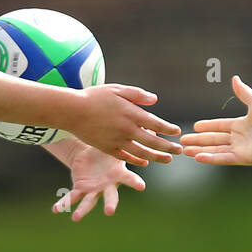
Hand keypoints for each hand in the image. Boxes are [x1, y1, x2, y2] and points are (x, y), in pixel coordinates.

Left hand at [52, 142, 145, 220]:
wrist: (92, 154)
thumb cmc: (110, 149)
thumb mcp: (121, 143)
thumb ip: (134, 138)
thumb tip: (153, 128)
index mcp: (119, 175)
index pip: (130, 179)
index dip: (135, 183)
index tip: (142, 186)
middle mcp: (108, 186)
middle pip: (110, 196)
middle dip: (110, 204)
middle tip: (109, 211)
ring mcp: (94, 189)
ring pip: (89, 201)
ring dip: (83, 210)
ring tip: (75, 218)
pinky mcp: (81, 189)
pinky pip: (72, 197)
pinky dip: (64, 203)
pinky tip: (55, 209)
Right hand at [66, 85, 181, 165]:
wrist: (71, 110)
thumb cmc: (95, 97)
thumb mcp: (117, 89)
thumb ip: (137, 95)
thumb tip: (155, 100)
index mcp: (131, 113)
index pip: (156, 123)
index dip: (168, 129)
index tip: (177, 132)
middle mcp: (126, 129)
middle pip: (153, 142)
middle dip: (168, 147)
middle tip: (180, 150)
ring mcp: (117, 141)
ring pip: (142, 153)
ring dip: (157, 157)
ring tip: (168, 159)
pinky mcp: (107, 148)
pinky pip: (126, 157)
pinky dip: (137, 160)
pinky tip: (145, 162)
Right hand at [181, 75, 251, 165]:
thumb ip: (243, 92)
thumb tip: (234, 78)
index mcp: (241, 125)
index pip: (219, 126)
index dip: (207, 126)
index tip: (194, 126)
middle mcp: (239, 138)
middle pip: (214, 139)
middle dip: (198, 140)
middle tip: (182, 141)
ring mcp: (240, 149)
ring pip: (215, 150)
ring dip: (200, 150)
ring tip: (185, 150)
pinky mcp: (242, 158)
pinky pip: (223, 158)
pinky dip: (210, 158)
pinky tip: (197, 157)